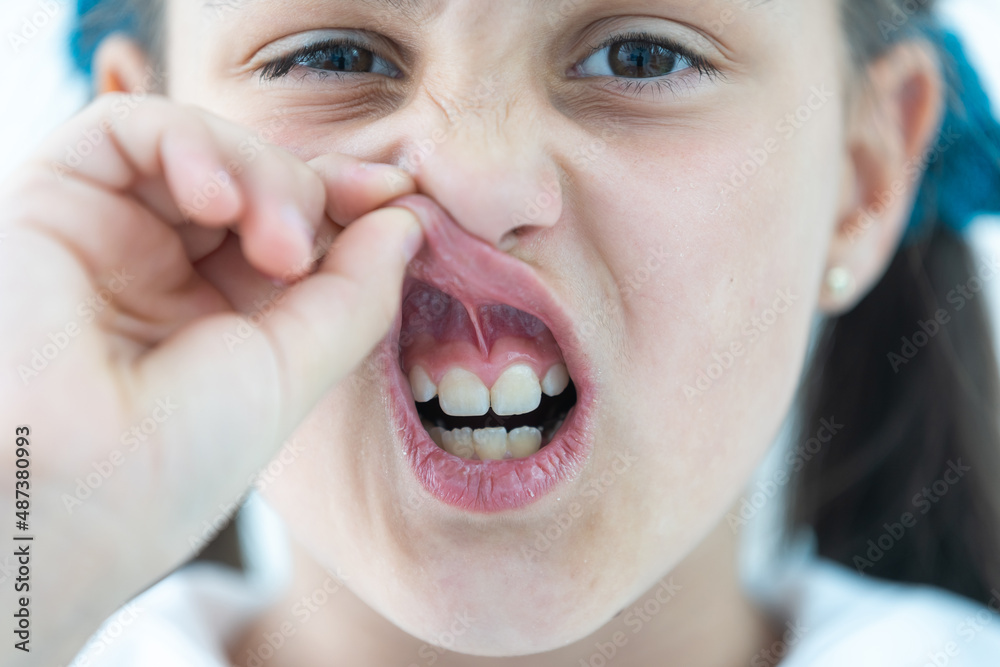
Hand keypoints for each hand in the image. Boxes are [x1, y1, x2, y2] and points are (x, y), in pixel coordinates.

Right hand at [0, 93, 420, 663]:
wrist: (64, 496)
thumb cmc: (173, 458)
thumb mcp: (293, 369)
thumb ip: (355, 290)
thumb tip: (404, 220)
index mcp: (220, 314)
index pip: (292, 226)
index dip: (347, 202)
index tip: (400, 195)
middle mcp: (165, 269)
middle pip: (255, 179)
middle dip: (307, 192)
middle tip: (312, 246)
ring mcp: (110, 232)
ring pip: (204, 147)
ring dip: (260, 174)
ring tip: (277, 241)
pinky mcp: (54, 199)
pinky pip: (126, 129)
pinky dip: (190, 144)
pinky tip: (218, 198)